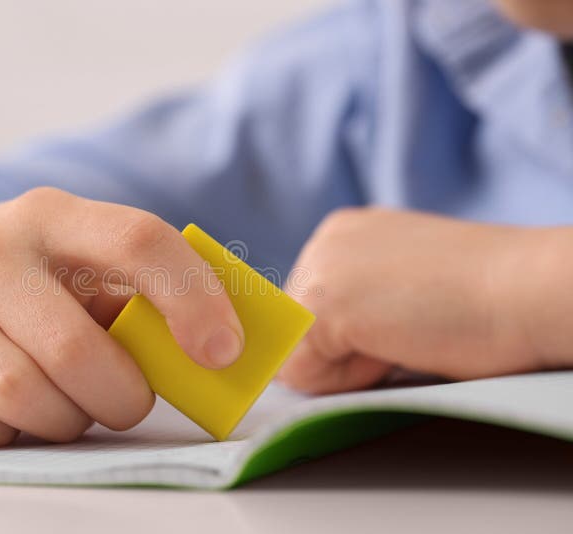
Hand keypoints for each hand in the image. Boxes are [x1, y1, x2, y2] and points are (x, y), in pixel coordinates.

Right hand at [0, 185, 243, 445]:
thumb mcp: (69, 253)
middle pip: (78, 351)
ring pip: (24, 396)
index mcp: (49, 215)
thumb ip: (132, 292)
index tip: (222, 352)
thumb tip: (210, 351)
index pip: (137, 241)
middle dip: (122, 397)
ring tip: (66, 405)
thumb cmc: (12, 271)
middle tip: (128, 401)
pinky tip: (6, 410)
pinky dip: (6, 433)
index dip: (192, 299)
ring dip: (66, 419)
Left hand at [277, 208, 544, 393]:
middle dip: (344, 351)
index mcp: (346, 234)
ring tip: (407, 334)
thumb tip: (325, 344)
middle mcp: (324, 240)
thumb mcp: (402, 286)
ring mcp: (317, 267)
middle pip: (297, 332)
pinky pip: (303, 373)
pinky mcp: (320, 303)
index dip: (352, 338)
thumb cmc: (487, 299)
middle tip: (409, 329)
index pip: (309, 310)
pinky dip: (350, 378)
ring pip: (297, 355)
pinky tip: (398, 346)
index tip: (403, 322)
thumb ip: (359, 300)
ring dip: (349, 365)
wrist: (530, 289)